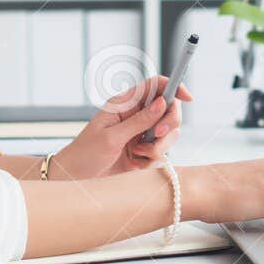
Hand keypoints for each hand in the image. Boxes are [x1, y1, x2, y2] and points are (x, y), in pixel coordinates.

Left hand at [53, 75, 194, 179]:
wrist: (76, 178)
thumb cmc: (86, 153)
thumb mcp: (111, 137)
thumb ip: (139, 121)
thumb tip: (162, 103)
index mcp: (125, 104)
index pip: (156, 86)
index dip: (174, 87)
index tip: (188, 97)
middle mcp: (136, 115)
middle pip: (169, 110)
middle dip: (168, 125)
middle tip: (155, 138)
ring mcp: (141, 133)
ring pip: (169, 134)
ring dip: (158, 147)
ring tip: (137, 155)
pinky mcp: (143, 151)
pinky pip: (161, 153)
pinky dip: (151, 160)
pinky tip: (134, 164)